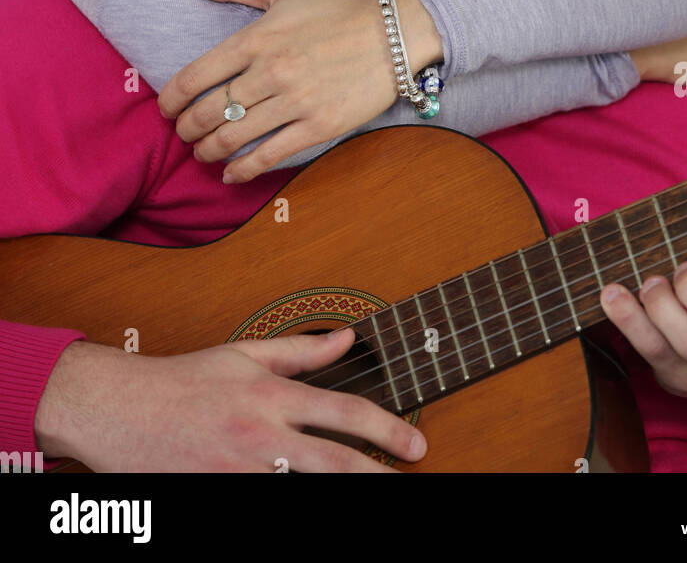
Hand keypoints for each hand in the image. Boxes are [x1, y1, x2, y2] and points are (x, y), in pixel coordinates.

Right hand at [35, 327, 425, 472]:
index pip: (344, 412)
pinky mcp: (217, 495)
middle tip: (410, 482)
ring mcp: (238, 473)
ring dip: (339, 496)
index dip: (388, 430)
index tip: (416, 444)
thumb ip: (301, 349)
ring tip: (371, 496)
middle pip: (335, 465)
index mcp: (271, 396)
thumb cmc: (181, 379)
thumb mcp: (243, 352)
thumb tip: (350, 337)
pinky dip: (290, 504)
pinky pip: (263, 503)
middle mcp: (260, 437)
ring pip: (303, 492)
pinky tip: (316, 505)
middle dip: (379, 477)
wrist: (116, 408)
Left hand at [158, 0, 442, 181]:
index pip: (195, 76)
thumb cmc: (339, 8)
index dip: (171, 99)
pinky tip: (231, 173)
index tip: (167, 109)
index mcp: (257, 37)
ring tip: (204, 153)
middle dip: (187, 129)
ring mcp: (295, 101)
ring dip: (208, 151)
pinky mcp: (319, 126)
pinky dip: (242, 170)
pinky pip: (269, 156)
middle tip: (185, 134)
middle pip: (208, 112)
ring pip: (233, 137)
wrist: (397, 32)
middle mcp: (271, 71)